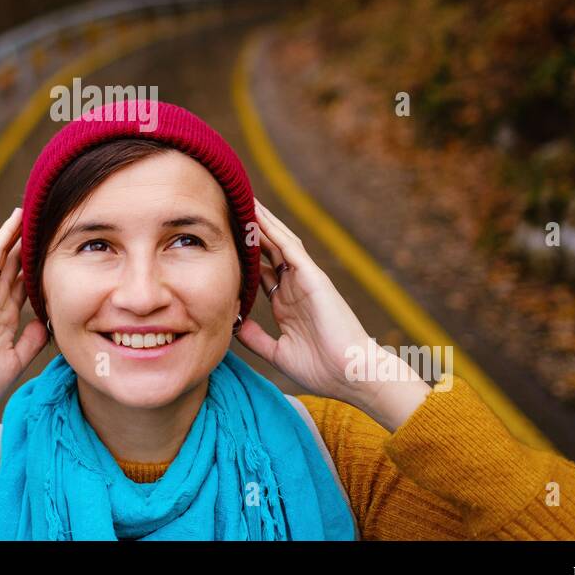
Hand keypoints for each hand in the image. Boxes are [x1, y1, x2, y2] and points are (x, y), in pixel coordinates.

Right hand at [0, 206, 48, 412]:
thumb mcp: (14, 361)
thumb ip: (31, 342)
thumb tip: (46, 324)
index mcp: (3, 321)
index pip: (26, 291)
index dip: (39, 275)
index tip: (57, 260)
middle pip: (18, 268)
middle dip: (32, 249)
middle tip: (50, 227)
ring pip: (8, 254)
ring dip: (21, 234)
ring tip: (36, 212)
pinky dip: (6, 233)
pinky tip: (18, 216)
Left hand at [236, 198, 426, 424]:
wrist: (352, 375)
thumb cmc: (322, 369)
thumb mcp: (279, 353)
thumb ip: (256, 338)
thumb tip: (233, 324)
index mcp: (288, 304)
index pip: (261, 272)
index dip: (244, 256)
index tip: (223, 242)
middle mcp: (296, 287)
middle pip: (268, 250)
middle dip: (251, 230)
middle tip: (229, 208)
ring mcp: (306, 280)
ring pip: (279, 242)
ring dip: (262, 221)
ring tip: (242, 199)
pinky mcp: (314, 278)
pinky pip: (291, 248)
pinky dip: (274, 231)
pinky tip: (258, 214)